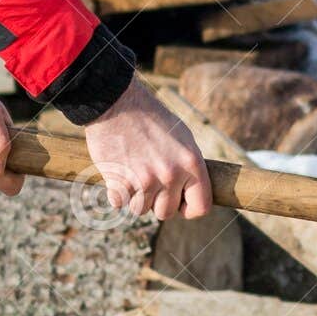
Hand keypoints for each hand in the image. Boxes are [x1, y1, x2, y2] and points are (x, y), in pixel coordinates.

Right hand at [84, 79, 212, 219]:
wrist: (116, 102)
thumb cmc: (150, 118)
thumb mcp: (182, 138)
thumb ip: (189, 167)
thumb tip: (193, 192)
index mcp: (192, 164)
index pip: (201, 207)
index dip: (189, 210)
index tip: (179, 204)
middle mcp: (171, 175)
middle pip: (166, 213)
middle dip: (157, 202)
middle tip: (148, 181)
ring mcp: (145, 180)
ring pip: (140, 210)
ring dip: (135, 197)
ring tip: (132, 171)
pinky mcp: (120, 182)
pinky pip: (118, 203)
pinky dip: (115, 192)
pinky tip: (117, 171)